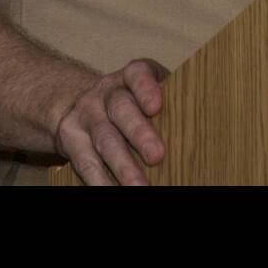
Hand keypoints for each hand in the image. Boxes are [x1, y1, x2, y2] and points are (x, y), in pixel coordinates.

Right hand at [53, 58, 168, 185]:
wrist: (77, 100)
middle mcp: (106, 92)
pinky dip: (100, 180)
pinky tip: (112, 191)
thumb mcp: (144, 90)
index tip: (156, 106)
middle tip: (157, 155)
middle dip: (139, 133)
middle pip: (121, 110)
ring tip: (139, 187)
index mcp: (130, 76)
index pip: (138, 75)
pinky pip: (86, 162)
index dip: (146, 89)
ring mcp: (87, 115)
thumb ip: (167, 102)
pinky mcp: (71, 139)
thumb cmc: (131, 99)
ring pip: (104, 140)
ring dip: (122, 166)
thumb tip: (196, 134)